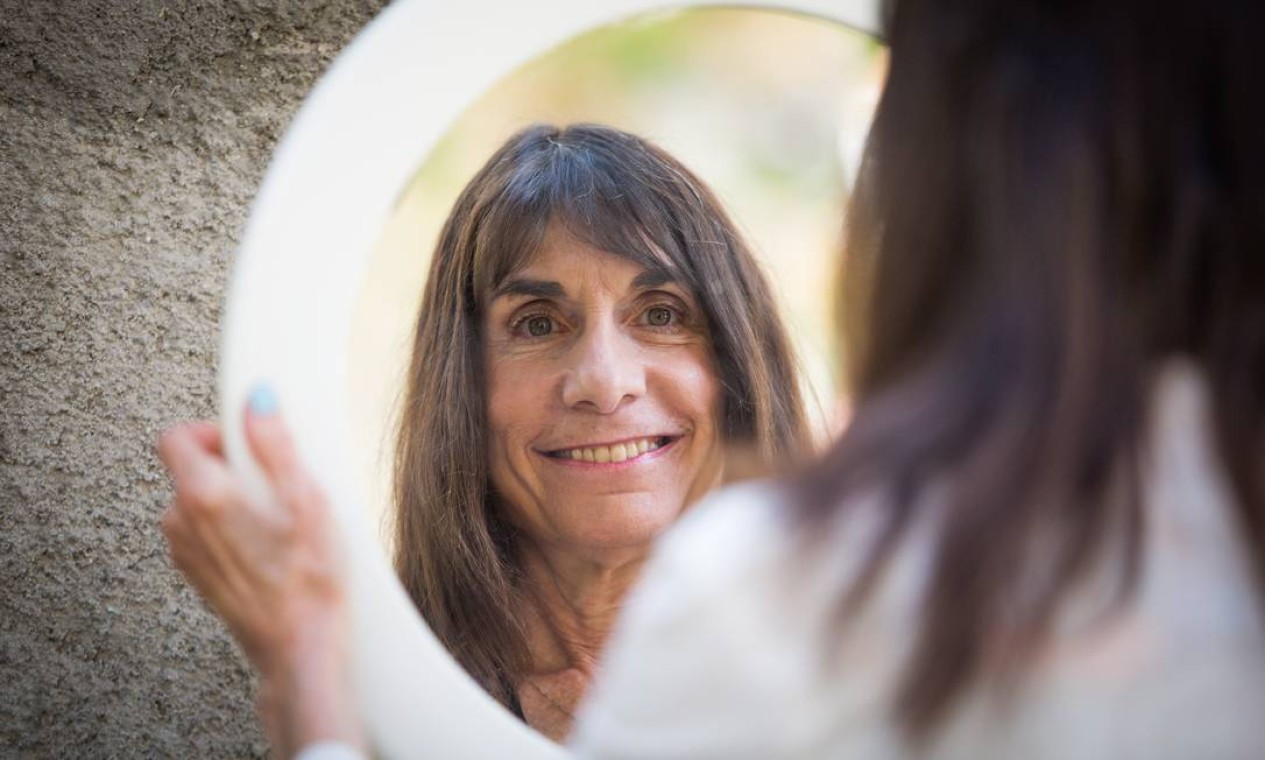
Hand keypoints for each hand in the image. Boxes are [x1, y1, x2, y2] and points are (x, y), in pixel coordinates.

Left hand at [158, 390, 363, 756]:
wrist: (299, 646)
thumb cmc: (308, 577)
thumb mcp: (305, 498)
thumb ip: (275, 444)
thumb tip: (257, 401)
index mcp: (203, 494)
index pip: (175, 436)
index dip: (211, 430)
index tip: (246, 442)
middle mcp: (181, 521)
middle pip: (190, 468)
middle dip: (230, 466)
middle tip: (275, 485)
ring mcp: (185, 551)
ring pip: (198, 501)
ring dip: (232, 498)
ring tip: (277, 520)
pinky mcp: (198, 574)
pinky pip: (205, 531)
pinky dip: (231, 527)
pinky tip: (270, 546)